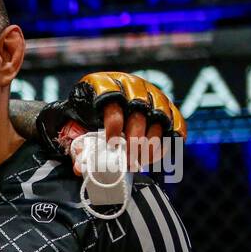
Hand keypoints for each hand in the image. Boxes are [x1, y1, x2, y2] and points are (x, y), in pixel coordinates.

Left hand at [38, 72, 185, 173]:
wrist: (97, 111)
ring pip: (159, 114)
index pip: (112, 98)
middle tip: (128, 159)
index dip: (114, 122)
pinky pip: (176, 121)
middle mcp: (129, 84)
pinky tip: (156, 156)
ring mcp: (151, 93)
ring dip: (151, 142)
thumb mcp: (74, 127)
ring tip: (140, 162)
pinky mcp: (166, 106)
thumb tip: (80, 168)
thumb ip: (77, 144)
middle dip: (134, 138)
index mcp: (102, 83)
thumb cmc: (84, 119)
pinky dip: (170, 139)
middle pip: (139, 107)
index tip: (111, 142)